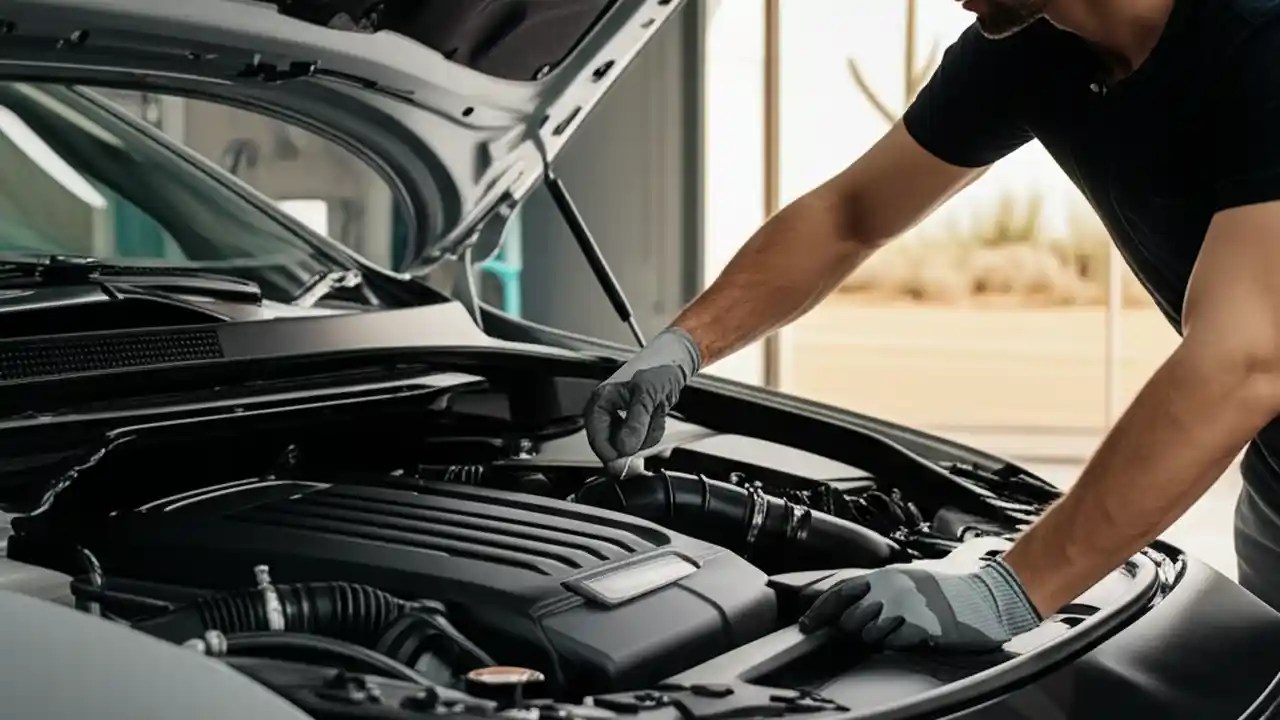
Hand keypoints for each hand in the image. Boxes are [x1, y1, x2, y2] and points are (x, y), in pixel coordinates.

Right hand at [583, 327, 700, 474]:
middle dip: (633, 439)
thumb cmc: (658, 369)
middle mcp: (608, 411)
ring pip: (629, 445)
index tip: (623, 460)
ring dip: (646, 435)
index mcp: (602, 400)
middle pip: (611, 444)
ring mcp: (622, 418)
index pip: (595, 435)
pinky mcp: (635, 424)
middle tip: (646, 424)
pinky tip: (657, 416)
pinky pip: (642, 441)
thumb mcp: (647, 394)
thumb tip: (624, 447)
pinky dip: (652, 432)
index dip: (608, 451)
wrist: (676, 365)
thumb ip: (635, 422)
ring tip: (654, 414)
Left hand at [798, 557, 1041, 652]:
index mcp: (886, 574)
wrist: (985, 597)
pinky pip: (892, 644)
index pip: (841, 591)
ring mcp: (903, 607)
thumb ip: (880, 588)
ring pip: (868, 634)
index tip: (806, 624)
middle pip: (850, 618)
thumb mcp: (909, 579)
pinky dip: (899, 644)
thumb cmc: (949, 590)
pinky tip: (914, 635)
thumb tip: (849, 606)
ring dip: (880, 638)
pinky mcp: (918, 626)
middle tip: (878, 628)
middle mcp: (890, 587)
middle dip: (856, 628)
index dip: (819, 609)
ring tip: (902, 629)